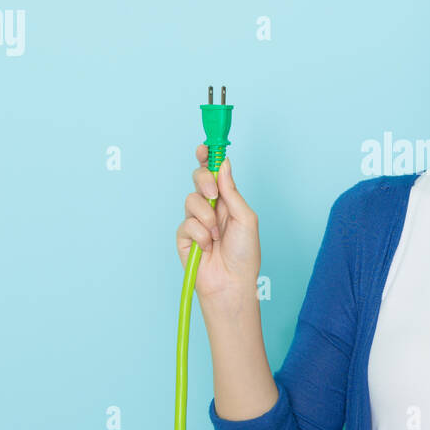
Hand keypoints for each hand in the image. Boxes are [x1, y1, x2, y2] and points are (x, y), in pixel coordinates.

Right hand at [175, 144, 261, 308]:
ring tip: (217, 235)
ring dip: (206, 217)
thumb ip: (231, 191)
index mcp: (227, 200)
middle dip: (203, 181)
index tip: (205, 146)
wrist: (232, 283)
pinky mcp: (184, 237)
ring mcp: (196, 221)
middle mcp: (211, 207)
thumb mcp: (245, 218)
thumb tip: (223, 164)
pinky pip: (186, 224)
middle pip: (198, 178)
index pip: (215, 173)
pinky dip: (199, 235)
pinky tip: (207, 247)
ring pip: (190, 200)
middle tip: (212, 193)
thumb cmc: (245, 254)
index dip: (208, 157)